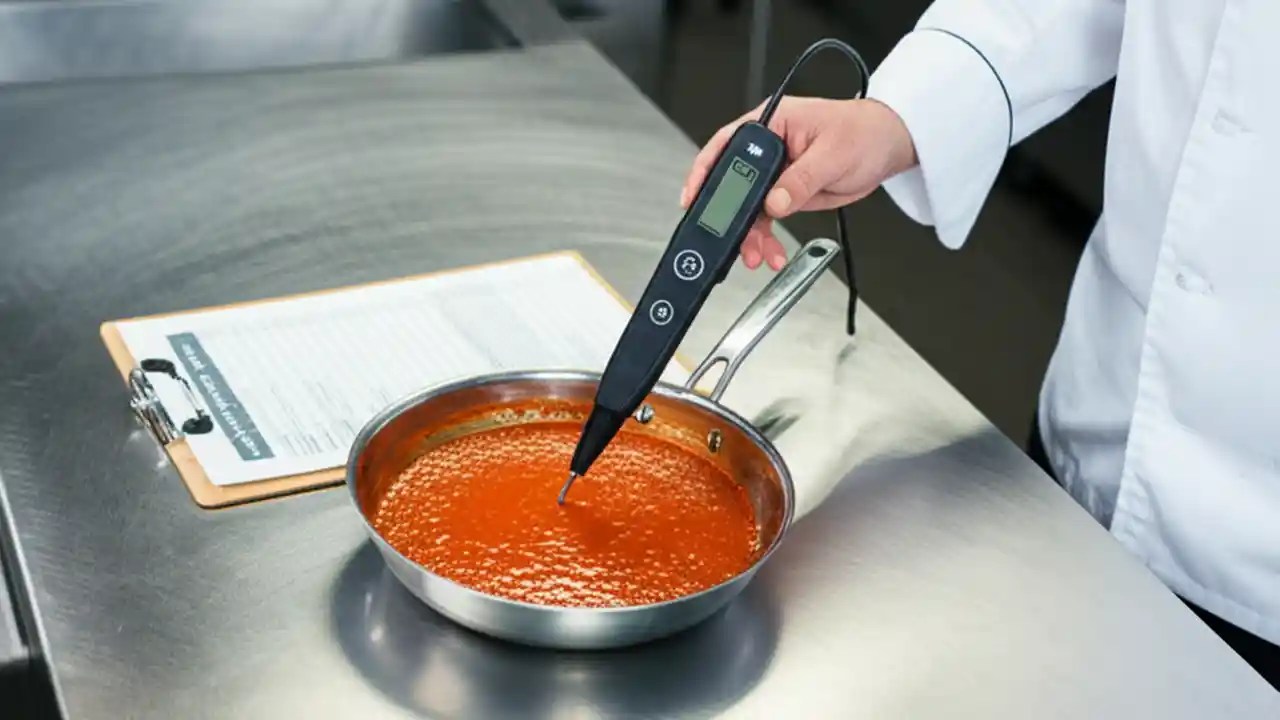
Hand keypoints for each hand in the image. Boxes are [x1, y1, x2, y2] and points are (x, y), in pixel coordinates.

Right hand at [680, 97, 916, 269]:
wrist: (886, 147)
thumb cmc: (863, 132)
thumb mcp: (833, 154)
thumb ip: (801, 179)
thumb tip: (775, 202)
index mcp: (770, 123)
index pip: (726, 146)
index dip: (705, 172)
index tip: (694, 199)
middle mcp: (766, 148)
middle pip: (732, 183)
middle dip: (730, 216)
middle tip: (734, 240)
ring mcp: (774, 173)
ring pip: (747, 209)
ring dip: (749, 235)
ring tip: (758, 255)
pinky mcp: (784, 193)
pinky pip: (765, 220)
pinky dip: (765, 239)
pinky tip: (771, 252)